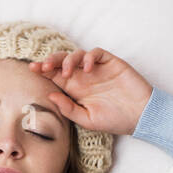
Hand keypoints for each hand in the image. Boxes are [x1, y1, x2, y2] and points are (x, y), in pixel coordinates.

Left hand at [29, 47, 152, 136]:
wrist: (141, 116)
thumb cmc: (114, 120)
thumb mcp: (87, 120)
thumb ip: (68, 108)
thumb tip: (50, 95)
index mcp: (75, 90)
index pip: (55, 76)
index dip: (43, 71)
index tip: (32, 69)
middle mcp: (84, 77)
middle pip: (62, 62)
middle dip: (51, 61)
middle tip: (43, 67)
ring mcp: (97, 69)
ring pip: (77, 55)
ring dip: (68, 60)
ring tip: (67, 72)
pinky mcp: (111, 63)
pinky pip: (96, 53)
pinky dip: (89, 56)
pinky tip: (87, 68)